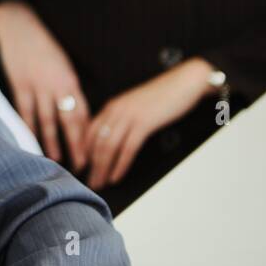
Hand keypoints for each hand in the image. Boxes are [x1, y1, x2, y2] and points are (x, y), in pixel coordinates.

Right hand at [0, 0, 90, 168]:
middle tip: (81, 165)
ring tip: (56, 159)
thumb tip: (74, 111)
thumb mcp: (62, 64)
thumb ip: (68, 87)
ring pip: (47, 120)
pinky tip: (31, 141)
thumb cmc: (42, 45)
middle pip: (69, 121)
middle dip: (76, 144)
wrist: (19, 26)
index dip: (88, 135)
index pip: (84, 113)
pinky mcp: (19, 85)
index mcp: (71, 80)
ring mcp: (37, 86)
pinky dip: (29, 128)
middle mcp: (57, 85)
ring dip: (52, 142)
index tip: (94, 152)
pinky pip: (25, 112)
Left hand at [82, 59, 213, 190]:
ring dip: (102, 168)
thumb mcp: (136, 107)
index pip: (90, 132)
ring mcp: (128, 116)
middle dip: (90, 165)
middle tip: (88, 182)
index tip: (81, 167)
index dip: (84, 151)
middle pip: (96, 141)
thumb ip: (123, 120)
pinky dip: (120, 164)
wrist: (184, 82)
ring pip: (108, 146)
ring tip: (99, 183)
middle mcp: (115, 110)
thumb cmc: (163, 96)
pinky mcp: (144, 123)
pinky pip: (127, 148)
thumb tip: (115, 139)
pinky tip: (116, 176)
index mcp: (112, 106)